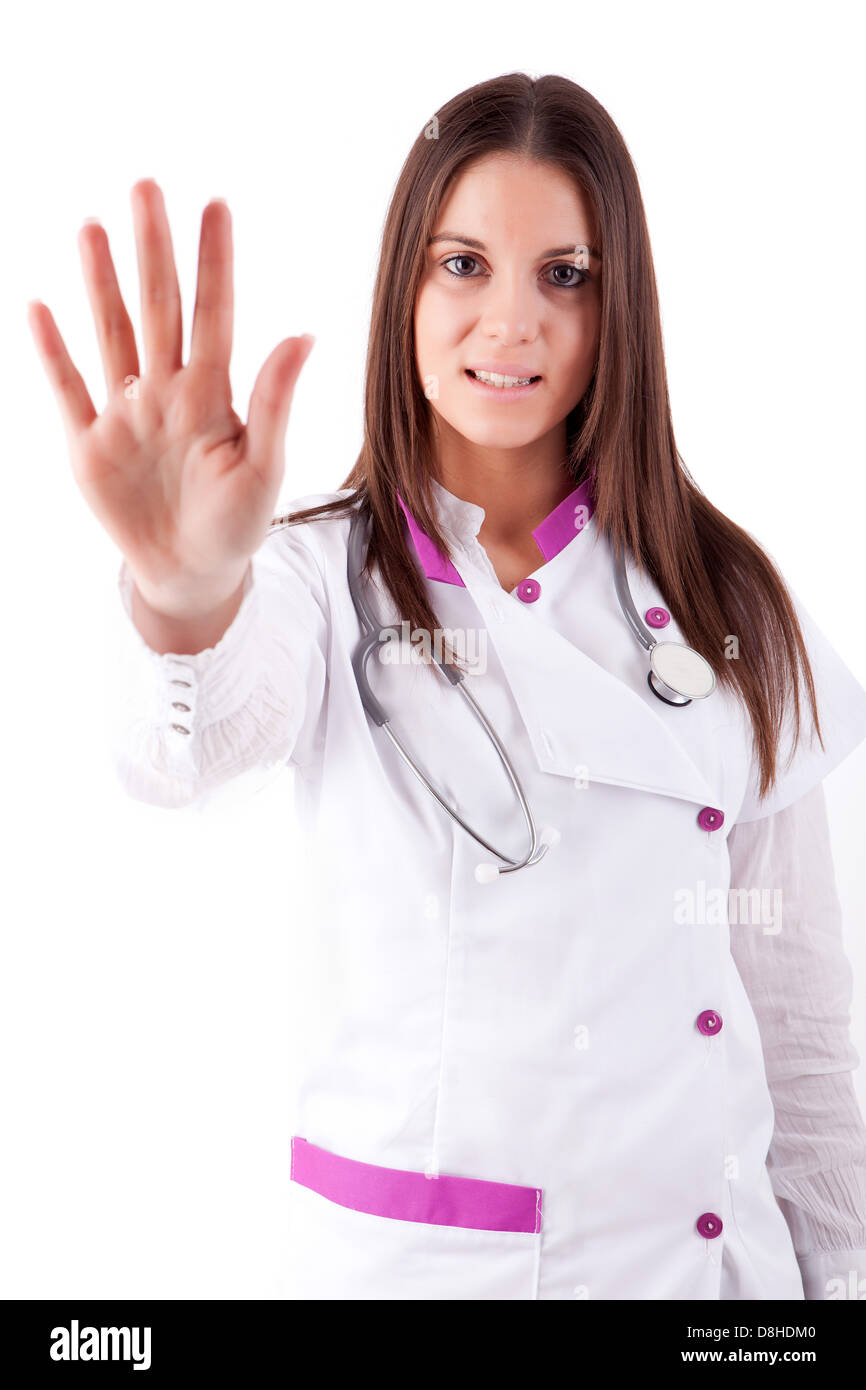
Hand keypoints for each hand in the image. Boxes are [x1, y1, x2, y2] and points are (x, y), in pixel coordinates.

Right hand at [27, 179, 314, 615]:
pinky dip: (51, 351)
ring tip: (93, 226)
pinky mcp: (89, 444)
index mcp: (212, 395)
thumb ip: (274, 401)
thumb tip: (304, 335)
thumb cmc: (236, 522)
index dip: (213, 261)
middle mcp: (166, 391)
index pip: (213, 313)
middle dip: (152, 249)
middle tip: (145, 186)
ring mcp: (124, 413)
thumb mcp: (264, 467)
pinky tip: (39, 306)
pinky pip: (66, 388)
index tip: (215, 204)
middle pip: (156, 308)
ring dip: (101, 282)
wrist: (191, 574)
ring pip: (111, 333)